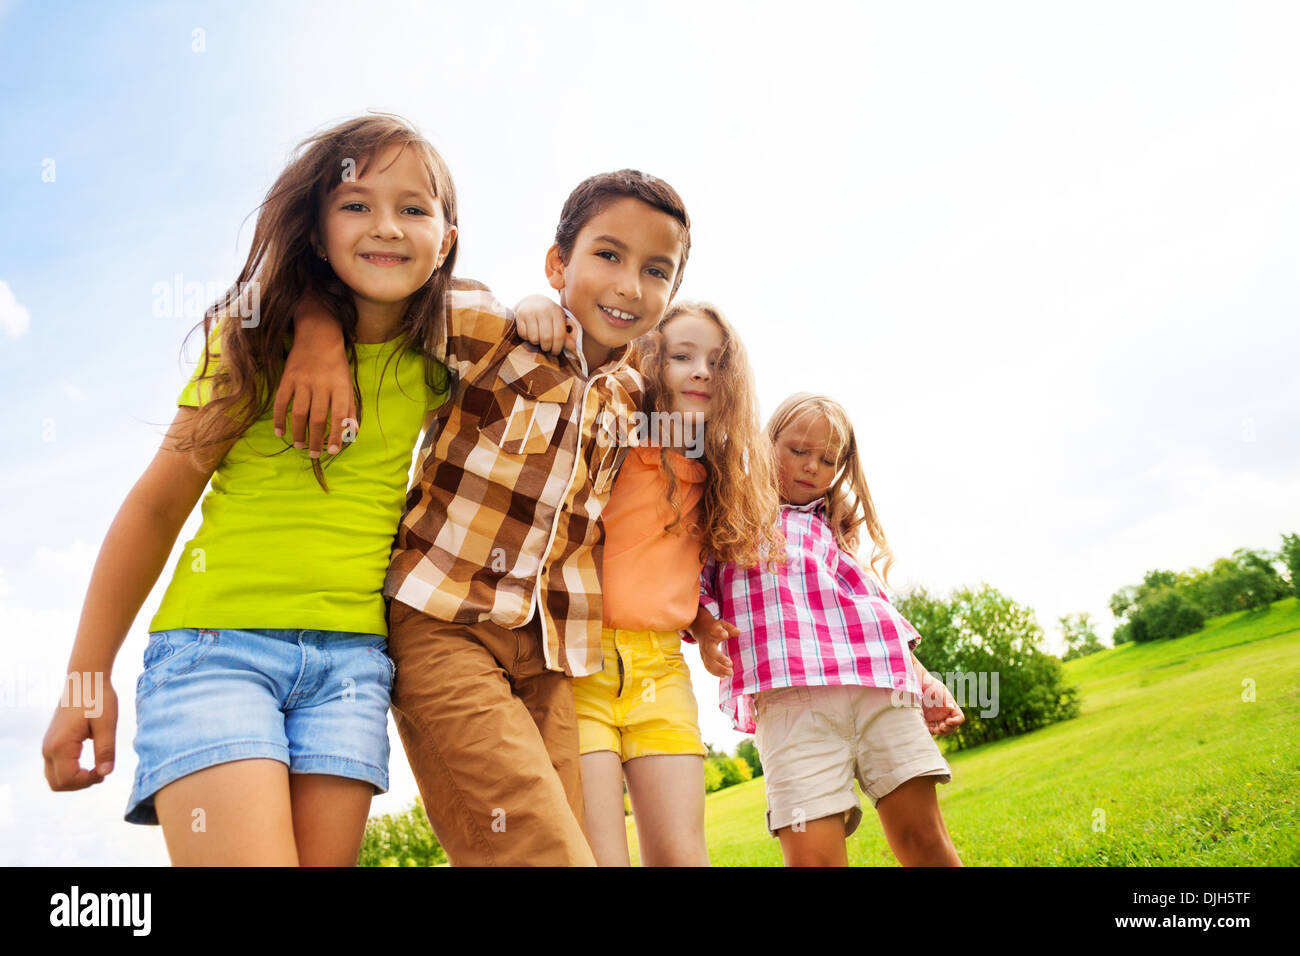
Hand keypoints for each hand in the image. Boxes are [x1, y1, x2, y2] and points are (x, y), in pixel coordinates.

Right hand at [42, 677, 118, 790]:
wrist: (85, 679)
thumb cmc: (98, 698)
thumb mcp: (107, 724)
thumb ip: (105, 750)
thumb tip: (105, 774)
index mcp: (60, 746)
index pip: (68, 780)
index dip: (88, 781)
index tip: (105, 771)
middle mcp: (48, 749)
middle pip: (57, 784)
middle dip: (80, 784)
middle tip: (101, 773)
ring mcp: (47, 746)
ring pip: (54, 777)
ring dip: (74, 779)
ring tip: (97, 769)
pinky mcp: (52, 742)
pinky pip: (56, 767)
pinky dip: (70, 772)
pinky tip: (88, 764)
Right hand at [273, 320, 355, 457]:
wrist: (318, 336)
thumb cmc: (336, 366)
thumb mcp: (348, 385)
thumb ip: (351, 410)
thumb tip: (352, 434)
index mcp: (340, 387)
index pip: (340, 416)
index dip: (336, 435)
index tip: (332, 451)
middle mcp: (322, 385)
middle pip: (318, 418)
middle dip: (316, 440)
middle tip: (314, 454)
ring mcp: (303, 381)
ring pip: (299, 412)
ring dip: (298, 432)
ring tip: (298, 445)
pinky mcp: (287, 378)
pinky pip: (281, 402)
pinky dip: (278, 418)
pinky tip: (279, 432)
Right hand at [513, 295, 573, 356]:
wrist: (532, 301)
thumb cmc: (549, 315)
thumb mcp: (559, 321)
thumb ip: (565, 335)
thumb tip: (573, 347)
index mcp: (557, 312)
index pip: (559, 335)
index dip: (557, 348)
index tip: (555, 352)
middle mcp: (544, 310)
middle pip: (546, 338)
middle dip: (546, 348)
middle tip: (546, 348)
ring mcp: (531, 312)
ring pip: (534, 338)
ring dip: (536, 343)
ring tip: (538, 339)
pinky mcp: (519, 315)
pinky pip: (523, 335)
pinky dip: (526, 338)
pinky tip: (530, 333)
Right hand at [689, 607, 737, 678]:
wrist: (700, 629)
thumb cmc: (715, 628)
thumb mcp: (723, 624)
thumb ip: (730, 628)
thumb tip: (739, 631)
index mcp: (712, 632)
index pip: (715, 632)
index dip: (720, 633)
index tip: (725, 635)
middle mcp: (706, 643)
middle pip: (711, 651)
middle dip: (720, 658)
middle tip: (731, 664)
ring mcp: (703, 652)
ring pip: (709, 662)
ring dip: (719, 669)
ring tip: (730, 673)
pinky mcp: (703, 658)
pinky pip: (708, 667)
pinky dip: (715, 673)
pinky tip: (724, 676)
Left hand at [918, 671, 963, 735]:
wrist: (918, 684)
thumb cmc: (930, 685)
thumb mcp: (939, 690)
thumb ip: (946, 700)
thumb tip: (952, 709)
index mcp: (951, 707)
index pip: (959, 718)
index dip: (956, 722)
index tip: (948, 721)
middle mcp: (946, 713)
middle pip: (953, 727)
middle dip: (948, 729)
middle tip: (940, 727)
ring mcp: (937, 716)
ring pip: (943, 730)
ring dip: (940, 732)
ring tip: (934, 729)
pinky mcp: (928, 718)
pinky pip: (932, 728)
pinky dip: (931, 731)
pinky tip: (927, 728)